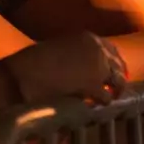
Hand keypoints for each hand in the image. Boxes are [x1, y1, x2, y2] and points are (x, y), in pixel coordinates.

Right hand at [0, 32, 126, 104]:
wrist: (24, 73)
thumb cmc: (35, 61)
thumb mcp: (61, 50)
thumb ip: (79, 56)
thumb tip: (87, 69)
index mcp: (88, 37)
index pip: (112, 50)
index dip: (114, 63)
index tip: (114, 74)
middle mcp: (97, 47)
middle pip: (119, 65)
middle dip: (118, 78)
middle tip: (115, 91)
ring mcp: (98, 65)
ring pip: (118, 80)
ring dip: (114, 91)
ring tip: (108, 100)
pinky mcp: (93, 84)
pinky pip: (106, 96)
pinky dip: (103, 103)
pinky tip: (96, 107)